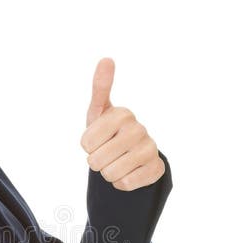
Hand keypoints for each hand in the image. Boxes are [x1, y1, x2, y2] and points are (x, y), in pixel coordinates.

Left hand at [80, 58, 165, 190]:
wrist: (131, 154)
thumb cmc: (109, 131)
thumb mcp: (99, 111)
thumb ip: (100, 87)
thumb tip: (107, 58)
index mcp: (122, 114)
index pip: (86, 143)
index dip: (87, 146)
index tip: (98, 138)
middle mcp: (139, 128)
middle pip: (96, 161)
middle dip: (97, 162)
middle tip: (107, 152)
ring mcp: (150, 148)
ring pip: (111, 174)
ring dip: (108, 173)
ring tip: (117, 161)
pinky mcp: (156, 168)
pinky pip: (125, 184)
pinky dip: (122, 183)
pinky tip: (129, 171)